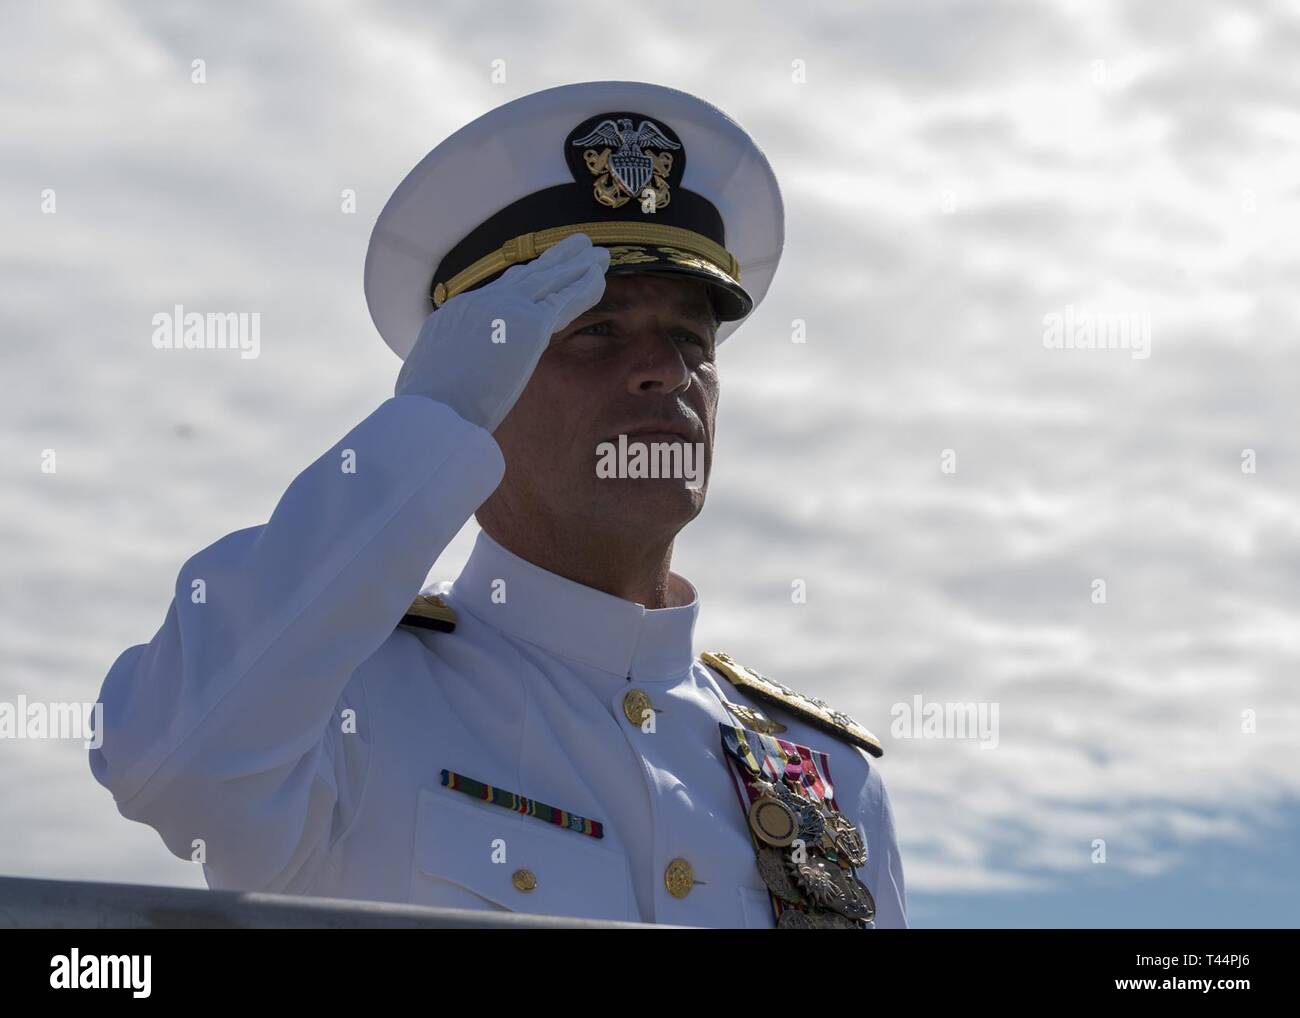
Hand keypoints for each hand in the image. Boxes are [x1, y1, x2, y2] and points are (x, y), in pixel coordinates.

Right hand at [395, 232, 609, 431]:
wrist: (433, 409)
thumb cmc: (426, 409)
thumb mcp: (424, 378)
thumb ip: (439, 368)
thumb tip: (434, 381)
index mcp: (457, 315)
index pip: (497, 292)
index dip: (524, 280)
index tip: (538, 271)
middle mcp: (482, 303)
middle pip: (525, 275)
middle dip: (553, 260)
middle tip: (575, 246)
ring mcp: (506, 310)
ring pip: (549, 278)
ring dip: (576, 264)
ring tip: (597, 252)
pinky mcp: (529, 325)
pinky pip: (565, 300)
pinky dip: (583, 286)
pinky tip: (599, 276)